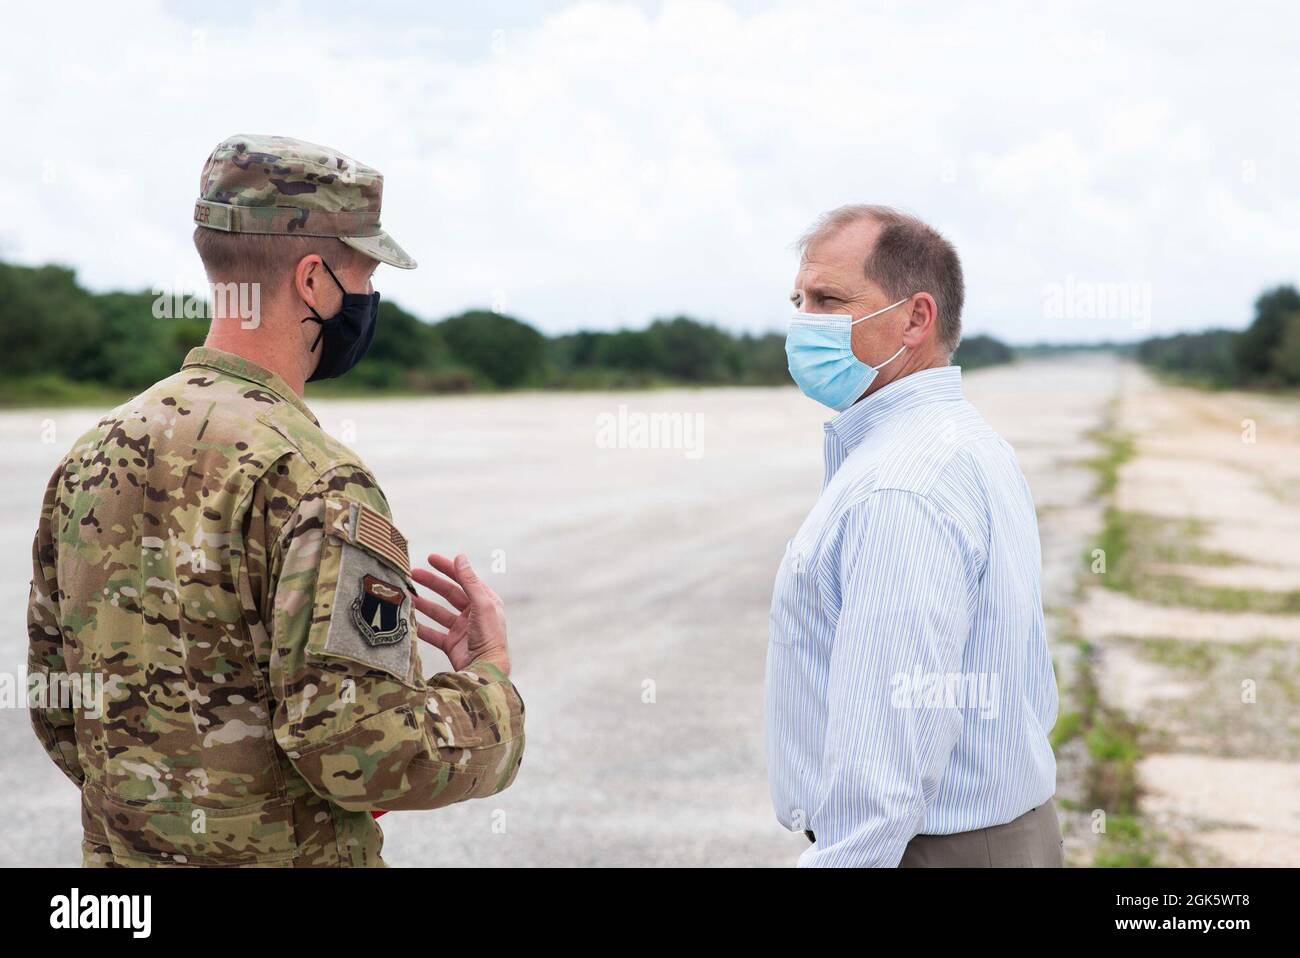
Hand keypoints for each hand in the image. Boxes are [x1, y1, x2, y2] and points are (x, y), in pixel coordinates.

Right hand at [410, 553, 509, 673]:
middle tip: (412, 574)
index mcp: (484, 601)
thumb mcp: (481, 604)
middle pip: (449, 594)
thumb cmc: (489, 635)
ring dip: (423, 604)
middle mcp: (474, 614)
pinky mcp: (452, 644)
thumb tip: (460, 557)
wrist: (486, 669)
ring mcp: (462, 629)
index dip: (448, 568)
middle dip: (431, 583)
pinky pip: (433, 633)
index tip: (430, 558)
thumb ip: (469, 582)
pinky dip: (420, 627)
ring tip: (406, 596)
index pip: (464, 579)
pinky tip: (408, 620)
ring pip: (438, 612)